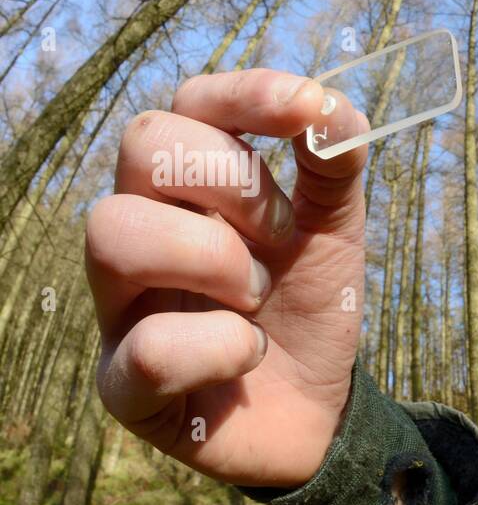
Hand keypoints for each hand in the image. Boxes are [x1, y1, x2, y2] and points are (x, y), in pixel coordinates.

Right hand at [85, 69, 371, 487]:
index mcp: (191, 186)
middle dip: (236, 184)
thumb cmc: (310, 307)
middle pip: (144, 146)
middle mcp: (142, 229)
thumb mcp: (335, 229)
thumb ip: (334, 165)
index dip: (245, 95)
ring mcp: (121, 303)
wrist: (321, 409)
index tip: (307, 109)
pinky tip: (249, 353)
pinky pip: (147, 346)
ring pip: (115, 231)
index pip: (191, 104)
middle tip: (282, 238)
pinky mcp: (123, 382)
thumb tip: (332, 104)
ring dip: (216, 259)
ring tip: (257, 297)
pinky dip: (222, 346)